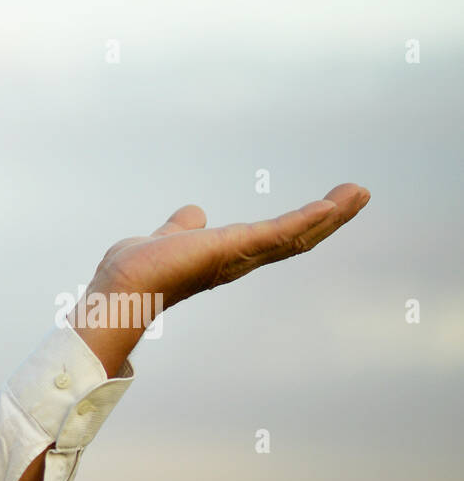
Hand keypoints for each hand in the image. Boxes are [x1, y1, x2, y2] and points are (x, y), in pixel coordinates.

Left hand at [91, 183, 371, 313]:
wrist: (124, 287)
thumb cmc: (138, 270)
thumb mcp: (169, 236)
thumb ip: (183, 226)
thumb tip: (194, 212)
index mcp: (227, 255)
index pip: (274, 236)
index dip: (303, 222)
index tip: (328, 205)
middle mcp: (240, 260)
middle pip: (295, 237)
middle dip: (328, 218)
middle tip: (358, 195)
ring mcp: (241, 256)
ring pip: (295, 235)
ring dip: (330, 215)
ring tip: (358, 193)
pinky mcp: (236, 249)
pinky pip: (280, 233)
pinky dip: (307, 219)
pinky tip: (330, 205)